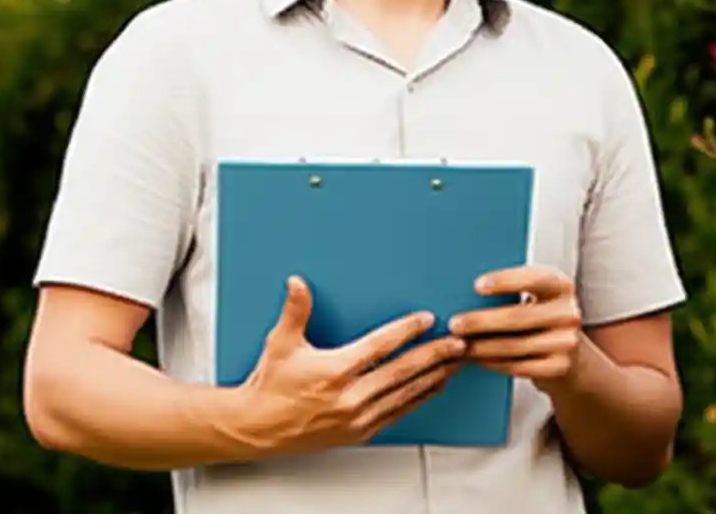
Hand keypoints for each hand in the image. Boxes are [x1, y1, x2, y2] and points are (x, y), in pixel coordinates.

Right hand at [233, 276, 465, 455]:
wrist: (257, 429)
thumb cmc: (269, 386)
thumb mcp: (280, 344)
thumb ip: (295, 311)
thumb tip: (297, 283)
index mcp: (334, 372)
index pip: (380, 346)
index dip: (406, 331)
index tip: (427, 319)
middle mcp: (350, 397)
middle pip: (403, 371)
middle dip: (435, 355)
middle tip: (459, 342)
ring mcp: (357, 418)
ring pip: (406, 394)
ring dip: (434, 376)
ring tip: (456, 361)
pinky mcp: (360, 432)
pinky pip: (398, 412)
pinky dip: (420, 397)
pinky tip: (435, 386)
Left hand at [448, 266, 582, 385]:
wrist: (569, 351)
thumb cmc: (539, 315)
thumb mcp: (536, 295)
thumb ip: (512, 289)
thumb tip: (463, 290)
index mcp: (561, 286)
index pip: (535, 279)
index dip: (506, 280)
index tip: (476, 286)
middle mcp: (569, 313)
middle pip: (519, 316)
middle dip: (482, 321)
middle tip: (455, 324)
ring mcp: (566, 342)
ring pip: (515, 345)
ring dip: (481, 347)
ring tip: (458, 345)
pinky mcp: (559, 367)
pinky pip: (518, 366)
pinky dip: (492, 363)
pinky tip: (475, 358)